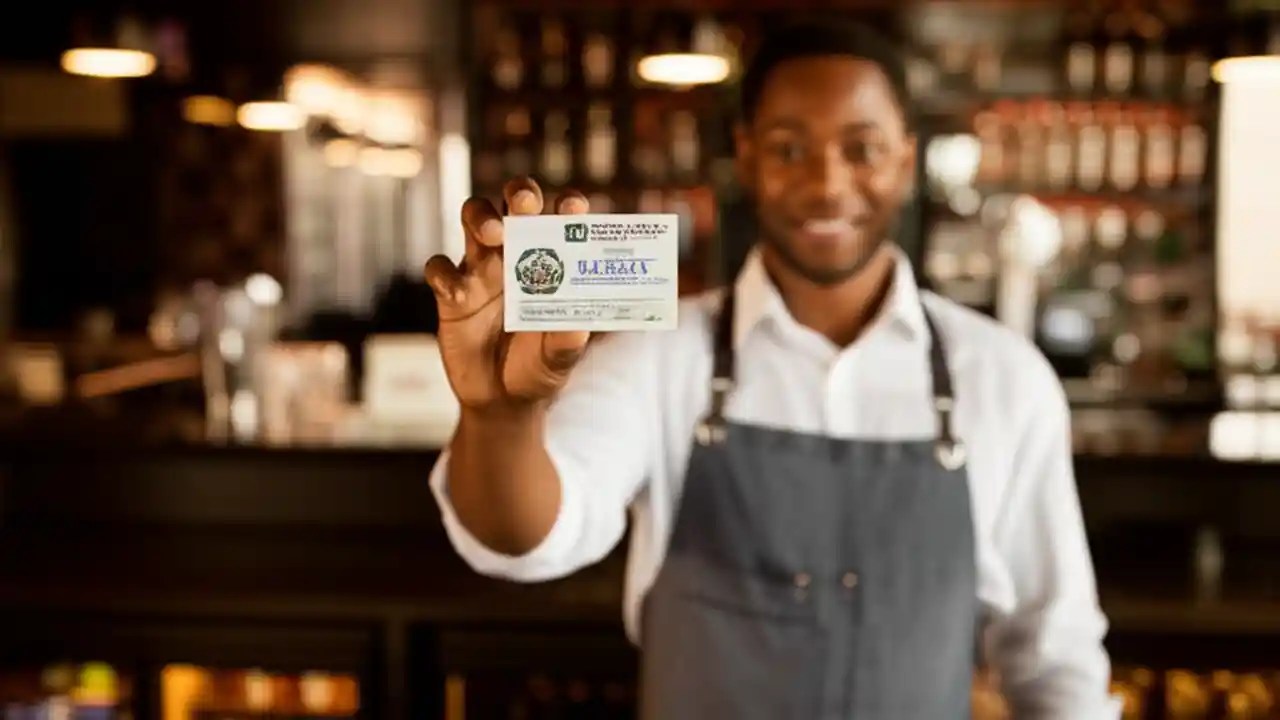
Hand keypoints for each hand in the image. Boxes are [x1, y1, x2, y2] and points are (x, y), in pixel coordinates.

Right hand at [424, 177, 590, 411]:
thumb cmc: (539, 367)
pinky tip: (459, 293)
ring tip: (492, 234)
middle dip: (520, 195)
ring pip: (473, 218)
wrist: (502, 399)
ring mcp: (481, 270)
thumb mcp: (558, 360)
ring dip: (480, 217)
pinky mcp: (450, 294)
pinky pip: (439, 269)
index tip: (572, 208)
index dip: (567, 206)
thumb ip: (567, 343)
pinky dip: (445, 274)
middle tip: (524, 204)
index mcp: (551, 262)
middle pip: (513, 205)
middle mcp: (516, 255)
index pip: (561, 220)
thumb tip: (576, 328)